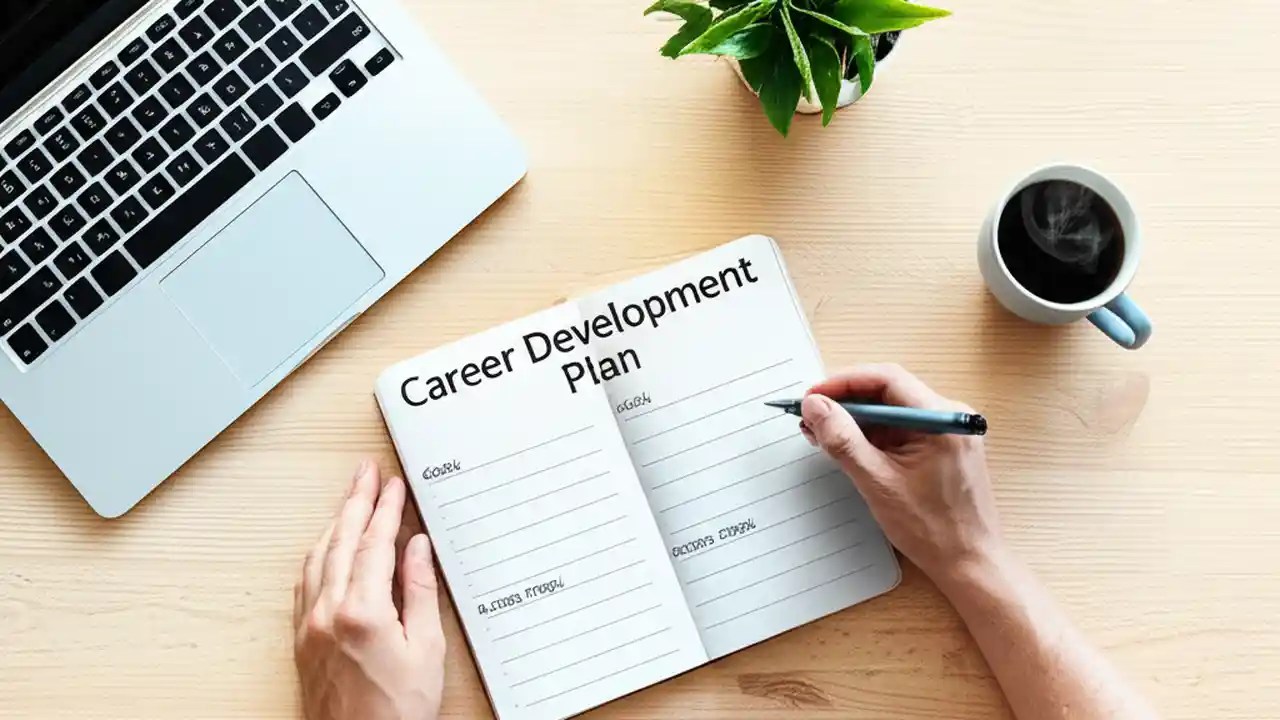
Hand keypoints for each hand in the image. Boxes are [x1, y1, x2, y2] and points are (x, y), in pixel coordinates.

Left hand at [294, 460, 445, 719]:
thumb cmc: (398, 712)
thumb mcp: (427, 650)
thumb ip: (421, 593)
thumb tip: (418, 549)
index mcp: (363, 612)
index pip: (375, 543)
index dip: (386, 508)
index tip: (393, 484)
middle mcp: (329, 613)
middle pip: (342, 540)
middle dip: (356, 501)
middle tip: (366, 472)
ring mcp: (310, 626)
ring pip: (318, 557)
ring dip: (335, 523)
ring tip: (349, 499)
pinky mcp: (302, 640)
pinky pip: (305, 582)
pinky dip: (318, 554)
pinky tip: (326, 547)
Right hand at [799, 364, 1004, 583]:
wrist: (969, 563)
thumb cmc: (933, 530)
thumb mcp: (878, 483)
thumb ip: (843, 441)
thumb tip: (815, 407)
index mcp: (942, 419)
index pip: (887, 379)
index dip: (844, 383)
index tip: (813, 396)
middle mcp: (949, 416)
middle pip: (888, 391)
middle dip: (845, 401)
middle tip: (810, 415)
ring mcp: (945, 431)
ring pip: (890, 410)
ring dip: (855, 419)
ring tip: (820, 432)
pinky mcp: (939, 446)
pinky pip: (899, 429)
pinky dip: (871, 434)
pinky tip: (845, 445)